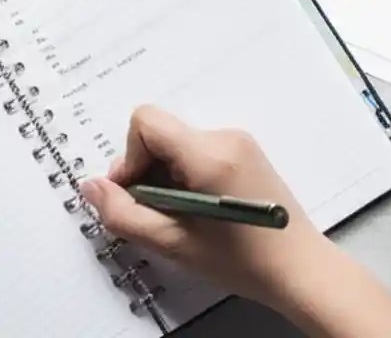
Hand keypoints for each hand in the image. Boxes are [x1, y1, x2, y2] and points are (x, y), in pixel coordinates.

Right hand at [80, 106, 329, 308]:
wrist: (300, 269)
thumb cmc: (242, 260)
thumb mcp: (173, 243)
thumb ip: (123, 214)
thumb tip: (90, 186)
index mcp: (208, 154)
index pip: (146, 121)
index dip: (130, 156)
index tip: (137, 193)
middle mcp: (224, 137)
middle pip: (160, 134)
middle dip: (146, 171)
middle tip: (156, 212)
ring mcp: (238, 142)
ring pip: (176, 145)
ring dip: (165, 176)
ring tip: (181, 216)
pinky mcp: (245, 152)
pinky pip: (197, 151)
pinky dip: (185, 175)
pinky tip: (199, 209)